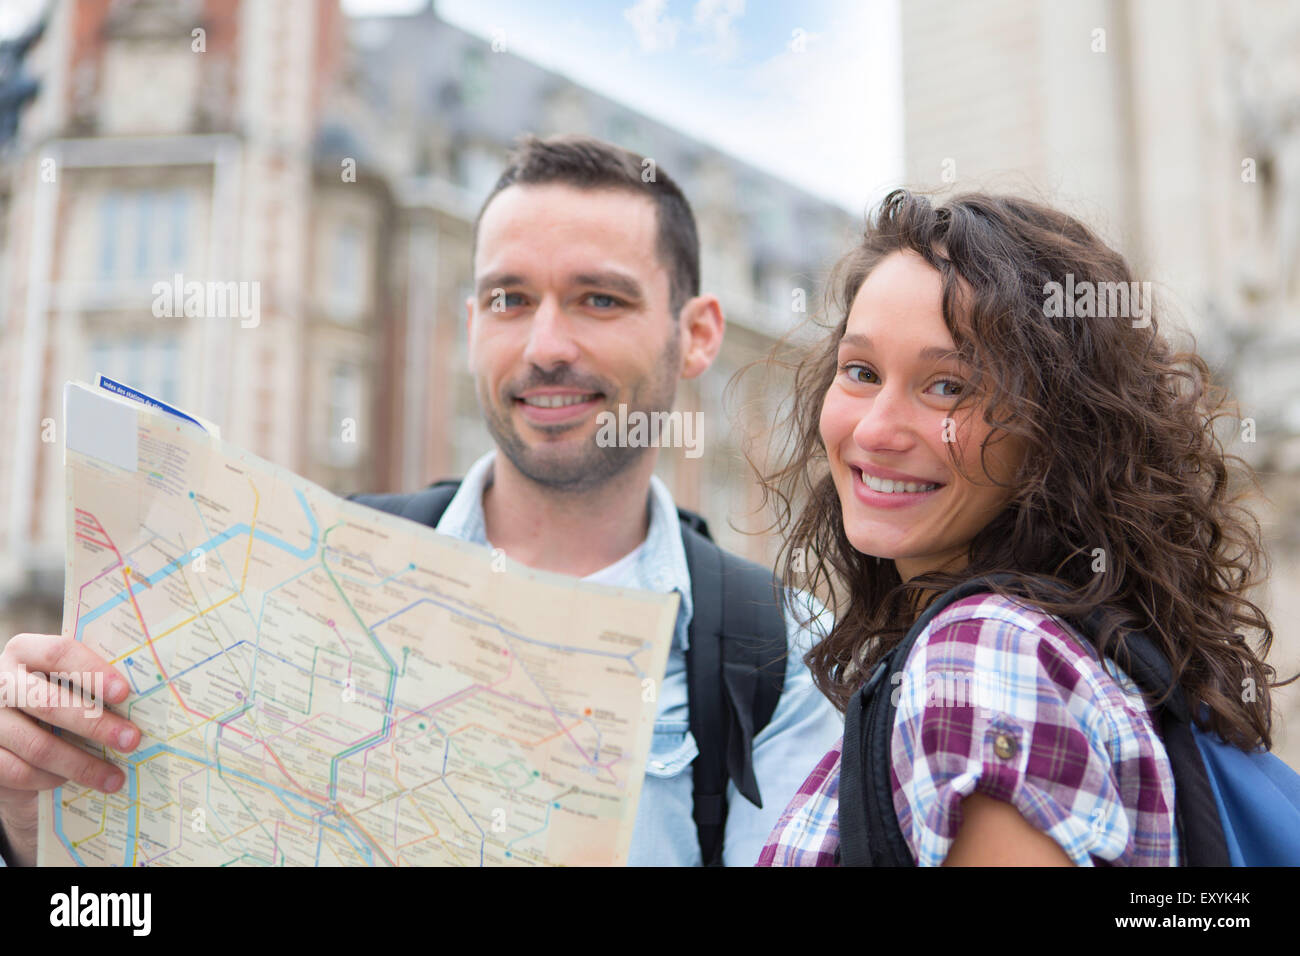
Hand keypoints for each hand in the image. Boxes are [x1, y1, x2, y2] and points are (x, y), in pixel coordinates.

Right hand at [0, 633, 139, 865]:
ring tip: (115, 777)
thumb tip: (149, 696)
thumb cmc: (57, 698)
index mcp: (25, 651)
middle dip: (95, 724)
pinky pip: (20, 771)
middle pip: (49, 702)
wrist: (12, 737)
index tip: (125, 693)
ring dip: (81, 764)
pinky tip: (71, 782)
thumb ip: (93, 681)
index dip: (94, 672)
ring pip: (37, 745)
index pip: (59, 652)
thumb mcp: (69, 682)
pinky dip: (50, 779)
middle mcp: (0, 682)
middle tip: (132, 740)